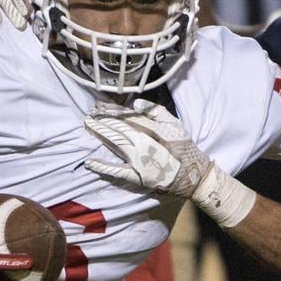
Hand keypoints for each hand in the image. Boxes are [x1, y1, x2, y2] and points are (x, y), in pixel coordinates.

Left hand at [84, 99, 213, 196]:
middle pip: (118, 129)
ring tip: (87, 126)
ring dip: (100, 135)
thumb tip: (136, 104)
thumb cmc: (184, 148)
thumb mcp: (175, 125)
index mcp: (152, 129)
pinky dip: (103, 166)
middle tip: (88, 115)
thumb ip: (157, 112)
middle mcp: (143, 143)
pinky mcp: (136, 176)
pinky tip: (90, 162)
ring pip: (115, 144)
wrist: (192, 174)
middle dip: (101, 121)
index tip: (98, 107)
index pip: (127, 117)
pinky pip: (117, 171)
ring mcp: (138, 160)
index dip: (111, 111)